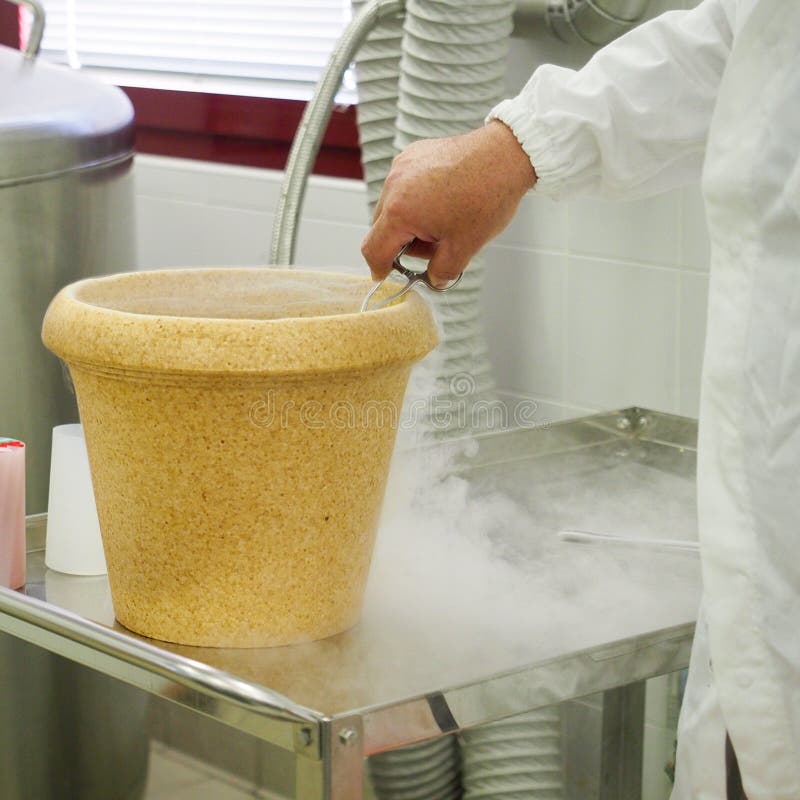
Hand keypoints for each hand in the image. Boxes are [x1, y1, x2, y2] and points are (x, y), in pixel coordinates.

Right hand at [361, 120, 536, 286]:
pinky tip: (444, 200)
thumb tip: (434, 279)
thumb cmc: (486, 198)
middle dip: (404, 244)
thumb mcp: (464, 247)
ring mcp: (402, 166)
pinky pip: (403, 185)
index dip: (380, 268)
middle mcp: (394, 186)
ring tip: (445, 221)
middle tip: (437, 246)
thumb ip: (442, 271)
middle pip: (382, 228)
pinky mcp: (413, 155)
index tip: (387, 275)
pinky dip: (417, 199)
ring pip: (393, 207)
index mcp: (400, 212)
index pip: (373, 249)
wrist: (505, 155)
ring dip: (411, 221)